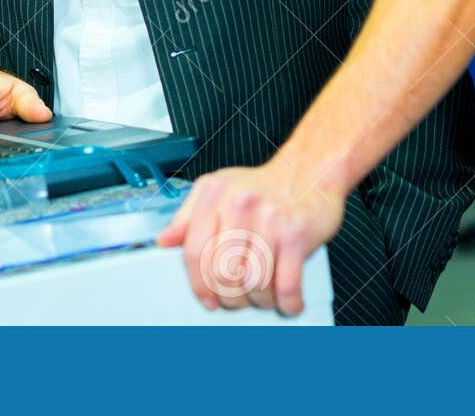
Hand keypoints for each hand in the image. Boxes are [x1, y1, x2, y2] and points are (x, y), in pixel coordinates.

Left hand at [156, 157, 345, 315]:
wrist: (310, 171)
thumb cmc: (263, 187)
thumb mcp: (218, 190)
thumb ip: (188, 216)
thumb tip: (164, 241)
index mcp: (214, 195)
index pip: (193, 251)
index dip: (199, 284)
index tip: (207, 298)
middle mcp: (239, 204)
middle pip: (222, 273)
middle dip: (230, 297)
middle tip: (237, 301)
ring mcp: (269, 219)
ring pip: (254, 283)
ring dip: (259, 301)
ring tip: (263, 298)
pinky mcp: (296, 233)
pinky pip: (286, 284)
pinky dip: (287, 303)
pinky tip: (287, 302)